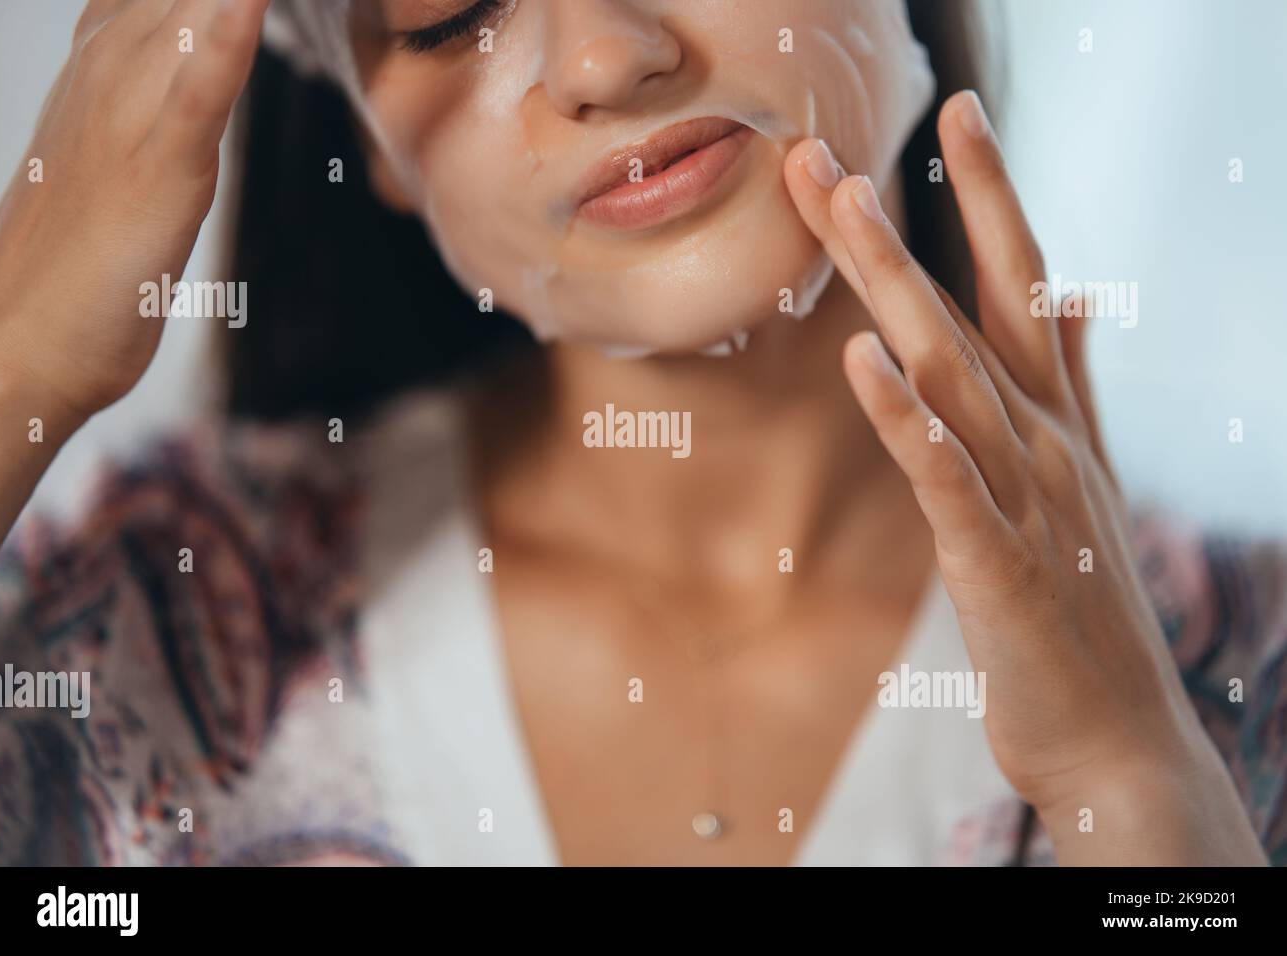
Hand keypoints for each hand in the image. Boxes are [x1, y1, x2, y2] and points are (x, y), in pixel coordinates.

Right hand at [0, 0, 268, 425]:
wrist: (21, 339)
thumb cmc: (80, 261)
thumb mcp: (126, 156)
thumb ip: (165, 97)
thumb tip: (205, 50)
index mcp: (108, 63)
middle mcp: (113, 68)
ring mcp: (126, 112)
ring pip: (188, 5)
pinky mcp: (150, 169)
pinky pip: (192, 90)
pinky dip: (221, 41)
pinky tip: (244, 5)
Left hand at [783, 90, 1264, 864]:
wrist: (1122, 741)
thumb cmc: (1085, 614)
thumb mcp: (1084, 484)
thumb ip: (1071, 388)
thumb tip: (1072, 298)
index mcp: (1058, 423)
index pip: (1024, 285)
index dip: (994, 197)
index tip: (960, 115)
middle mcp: (1047, 443)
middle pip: (971, 309)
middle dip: (906, 222)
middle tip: (828, 151)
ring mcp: (1028, 499)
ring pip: (952, 372)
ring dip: (894, 287)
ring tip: (838, 209)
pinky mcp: (998, 563)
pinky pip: (945, 478)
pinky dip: (906, 417)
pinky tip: (864, 360)